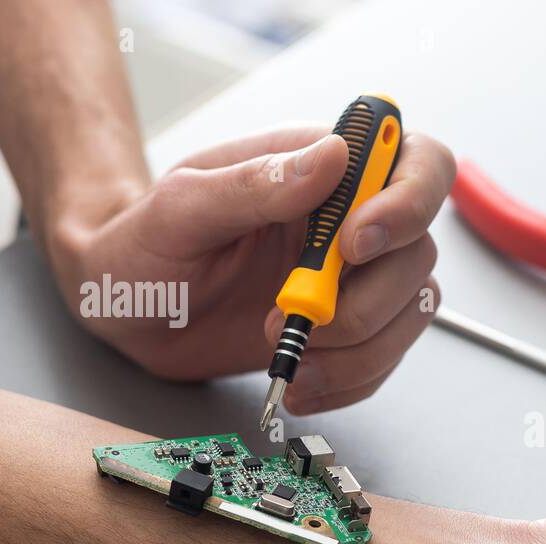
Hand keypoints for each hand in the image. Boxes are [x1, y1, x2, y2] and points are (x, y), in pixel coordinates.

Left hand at [46, 127, 455, 413]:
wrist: (126, 311)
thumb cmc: (144, 245)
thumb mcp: (182, 208)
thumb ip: (255, 183)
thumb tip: (331, 158)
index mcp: (321, 168)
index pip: (417, 163)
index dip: (409, 203)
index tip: (354, 245)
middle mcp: (352, 219)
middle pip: (418, 252)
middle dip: (365, 301)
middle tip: (292, 318)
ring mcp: (356, 278)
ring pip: (412, 311)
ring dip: (360, 350)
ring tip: (292, 360)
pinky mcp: (350, 330)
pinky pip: (386, 358)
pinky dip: (352, 382)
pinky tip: (302, 383)